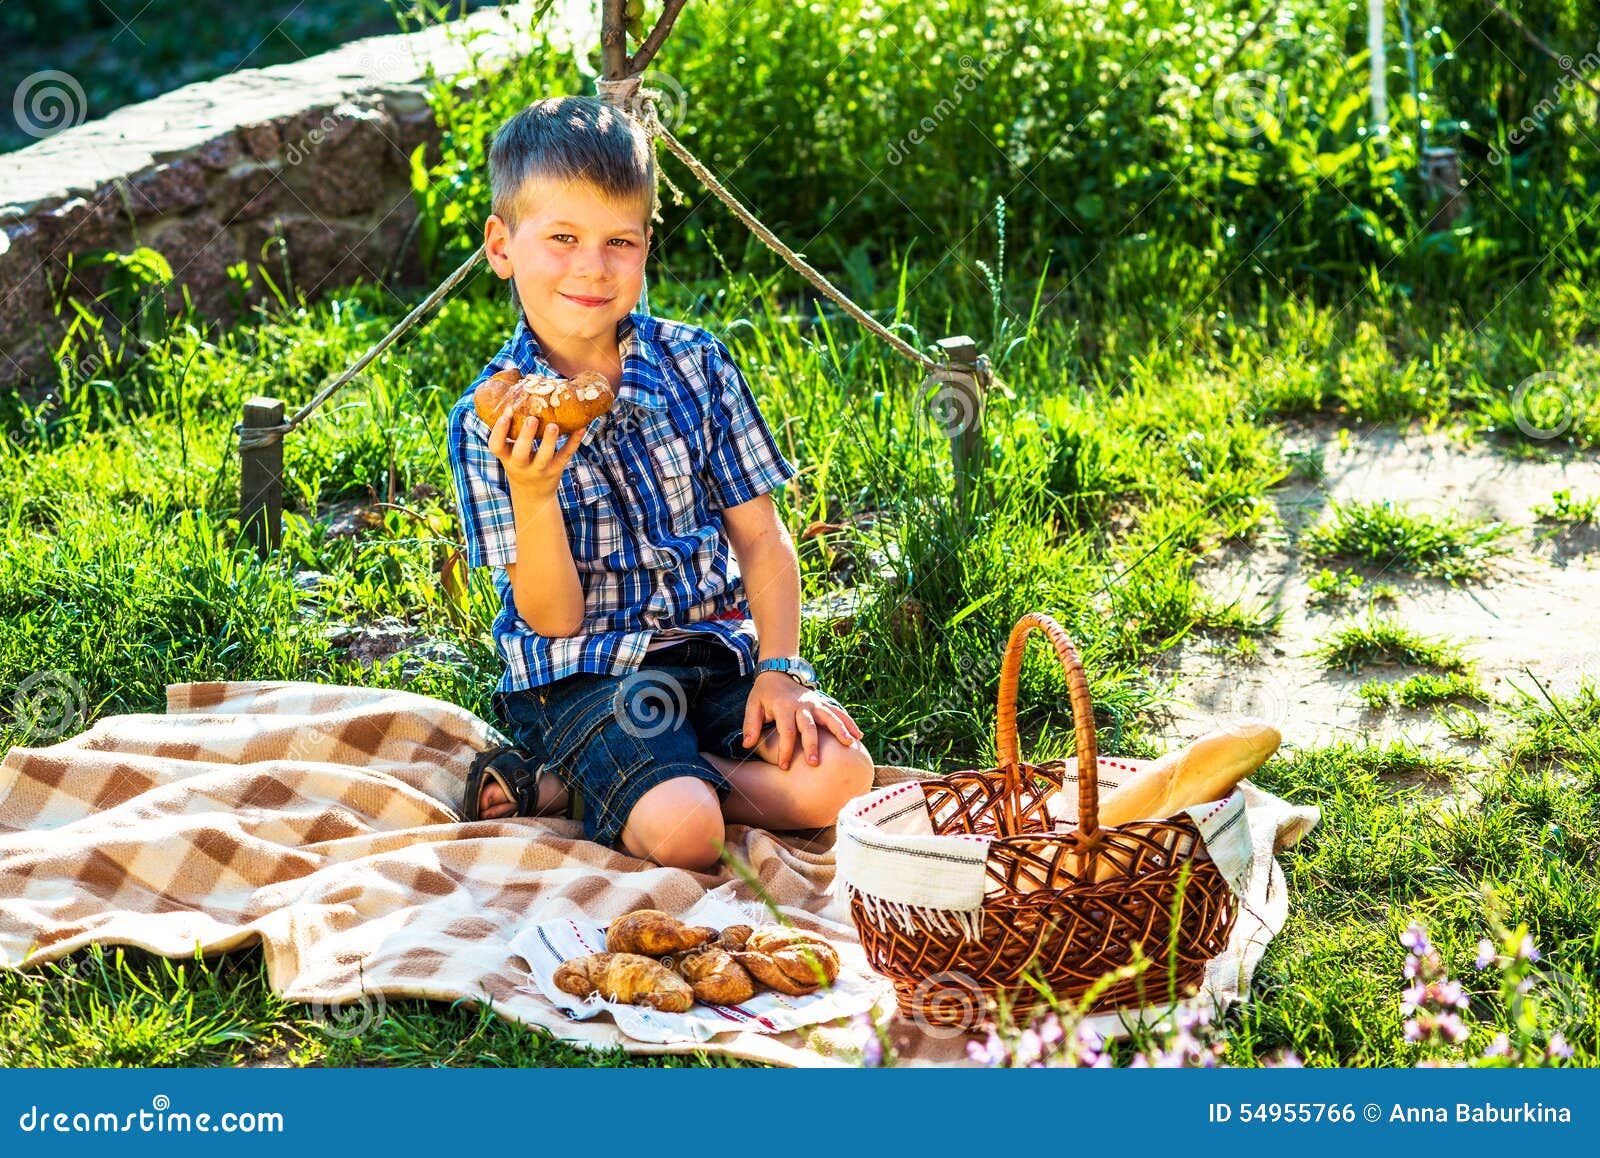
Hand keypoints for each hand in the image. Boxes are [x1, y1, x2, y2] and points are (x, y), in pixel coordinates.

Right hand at [488, 406, 588, 497]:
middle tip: (532, 419)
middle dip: (526, 436)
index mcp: (507, 458)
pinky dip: (573, 442)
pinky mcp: (556, 470)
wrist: (533, 496)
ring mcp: (539, 469)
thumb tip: (516, 397)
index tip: (505, 415)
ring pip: (545, 456)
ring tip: (554, 425)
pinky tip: (581, 428)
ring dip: (550, 440)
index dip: (499, 431)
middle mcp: (521, 465)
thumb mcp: (510, 454)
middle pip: (521, 453)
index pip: (496, 446)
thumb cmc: (520, 465)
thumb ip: (511, 434)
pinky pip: (565, 456)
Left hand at [742, 672, 864, 770]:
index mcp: (783, 707)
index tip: (784, 766)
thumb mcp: (752, 706)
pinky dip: (848, 723)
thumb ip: (750, 725)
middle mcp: (802, 705)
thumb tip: (747, 745)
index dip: (785, 749)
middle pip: (809, 726)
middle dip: (812, 745)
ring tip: (849, 744)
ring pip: (829, 716)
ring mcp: (814, 703)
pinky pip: (837, 712)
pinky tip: (859, 736)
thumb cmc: (764, 694)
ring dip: (839, 730)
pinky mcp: (822, 703)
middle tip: (814, 763)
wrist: (778, 672)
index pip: (786, 731)